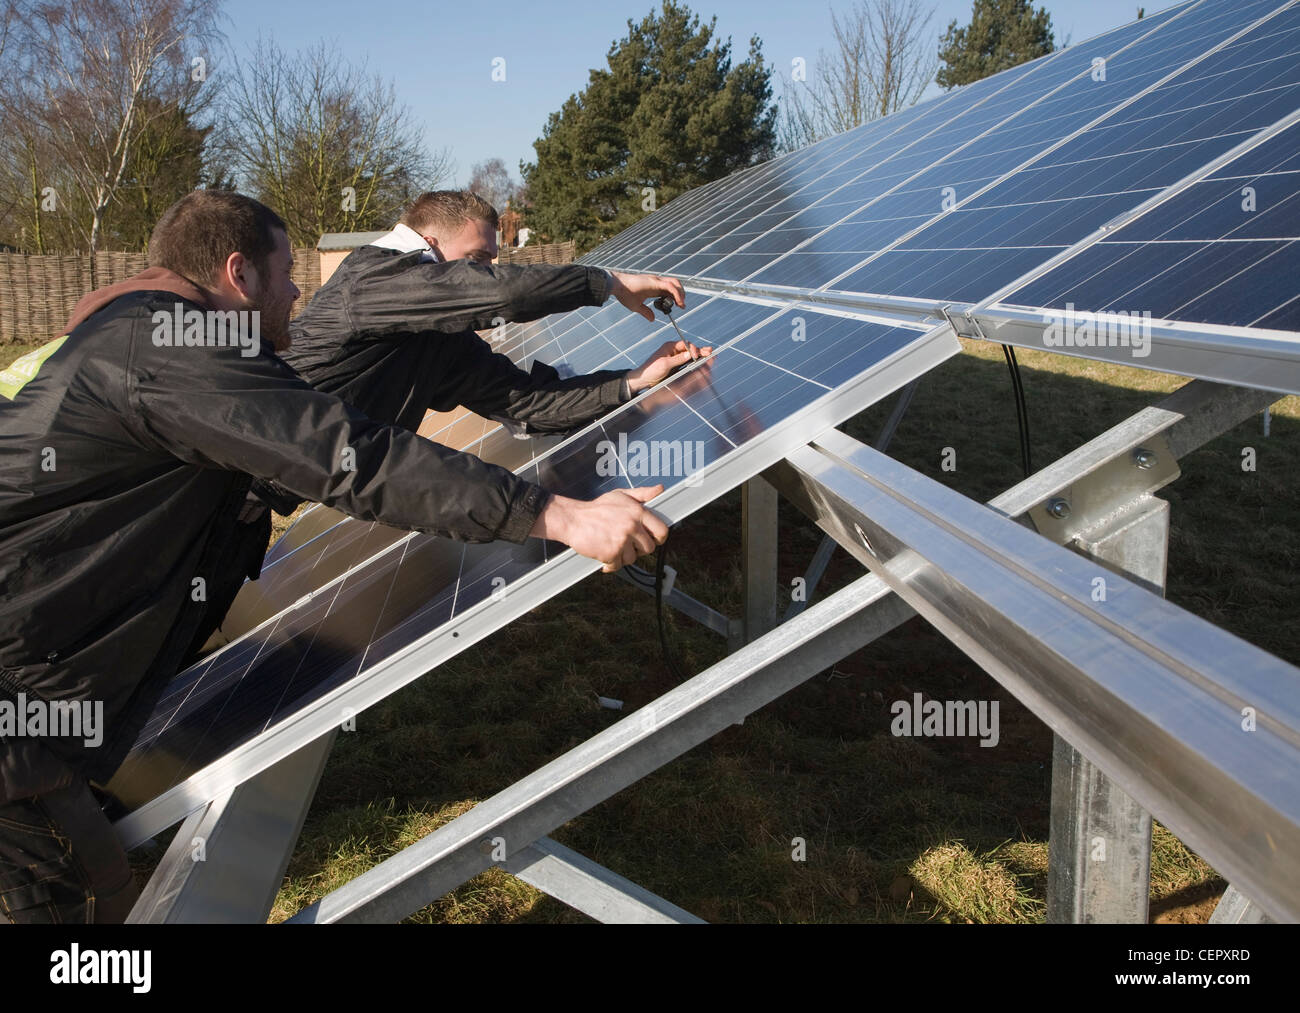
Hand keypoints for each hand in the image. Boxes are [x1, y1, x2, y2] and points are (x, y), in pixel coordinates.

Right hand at [530, 485, 669, 571]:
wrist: (572, 519)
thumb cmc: (597, 508)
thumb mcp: (620, 495)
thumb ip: (642, 494)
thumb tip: (660, 489)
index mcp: (637, 512)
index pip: (662, 531)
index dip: (659, 538)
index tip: (652, 539)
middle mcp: (631, 526)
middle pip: (649, 548)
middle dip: (639, 549)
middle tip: (628, 544)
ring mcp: (622, 540)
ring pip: (633, 558)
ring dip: (623, 556)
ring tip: (613, 546)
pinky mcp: (611, 553)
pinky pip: (618, 565)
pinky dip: (611, 564)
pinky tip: (605, 555)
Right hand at [610, 271, 684, 321]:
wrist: (616, 285)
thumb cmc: (623, 293)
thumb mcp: (636, 306)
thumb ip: (645, 312)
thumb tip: (652, 319)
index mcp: (652, 286)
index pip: (669, 289)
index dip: (676, 297)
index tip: (679, 305)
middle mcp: (656, 281)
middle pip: (675, 284)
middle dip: (681, 294)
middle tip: (682, 305)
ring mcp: (656, 280)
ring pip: (675, 283)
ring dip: (681, 293)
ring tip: (682, 304)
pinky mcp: (654, 282)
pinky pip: (670, 287)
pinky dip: (677, 294)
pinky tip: (679, 303)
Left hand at [626, 339, 712, 393]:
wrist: (643, 380)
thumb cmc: (650, 370)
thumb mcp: (664, 364)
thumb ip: (678, 359)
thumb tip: (690, 354)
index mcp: (670, 347)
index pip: (685, 344)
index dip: (692, 348)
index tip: (696, 354)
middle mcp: (674, 351)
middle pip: (690, 349)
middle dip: (700, 351)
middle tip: (710, 352)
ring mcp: (676, 359)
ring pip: (691, 356)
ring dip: (700, 357)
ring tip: (710, 356)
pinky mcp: (676, 367)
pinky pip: (688, 363)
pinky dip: (695, 363)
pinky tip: (702, 363)